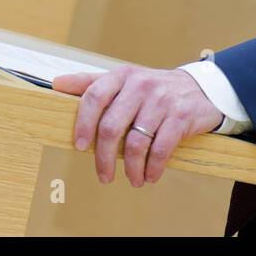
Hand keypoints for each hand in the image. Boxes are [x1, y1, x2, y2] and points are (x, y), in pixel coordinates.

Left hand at [53, 66, 224, 186]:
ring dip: (132, 169)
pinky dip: (153, 168)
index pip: (94, 96)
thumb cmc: (153, 89)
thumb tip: (56, 84)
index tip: (79, 147)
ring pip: (136, 142)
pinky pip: (161, 149)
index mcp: (122, 76)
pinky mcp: (180, 116)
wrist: (200, 89)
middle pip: (112, 126)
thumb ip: (91, 83)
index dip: (83, 123)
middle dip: (104, 158)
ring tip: (133, 180)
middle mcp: (141, 85)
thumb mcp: (124, 80)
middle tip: (104, 176)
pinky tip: (150, 176)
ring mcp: (162, 101)